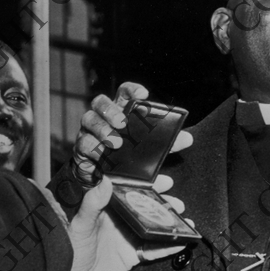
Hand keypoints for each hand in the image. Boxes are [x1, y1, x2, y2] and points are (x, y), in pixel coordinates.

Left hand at [58, 177, 185, 270]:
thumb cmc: (69, 250)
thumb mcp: (80, 225)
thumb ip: (92, 204)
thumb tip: (106, 181)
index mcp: (106, 208)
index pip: (129, 191)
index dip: (146, 184)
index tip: (162, 180)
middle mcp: (119, 221)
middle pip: (146, 208)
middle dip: (163, 204)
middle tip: (177, 203)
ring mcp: (127, 237)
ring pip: (153, 227)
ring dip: (169, 223)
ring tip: (184, 221)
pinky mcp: (131, 256)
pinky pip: (153, 250)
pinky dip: (168, 247)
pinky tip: (182, 243)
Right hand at [72, 82, 192, 184]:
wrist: (106, 180)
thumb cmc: (128, 157)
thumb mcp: (150, 149)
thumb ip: (167, 143)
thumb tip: (187, 139)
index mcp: (120, 112)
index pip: (123, 93)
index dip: (131, 90)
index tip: (143, 96)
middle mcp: (102, 118)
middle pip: (100, 102)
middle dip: (111, 110)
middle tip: (122, 123)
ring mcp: (89, 131)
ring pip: (88, 120)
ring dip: (102, 130)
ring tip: (115, 143)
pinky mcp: (81, 150)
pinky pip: (83, 144)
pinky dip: (93, 149)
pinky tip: (102, 156)